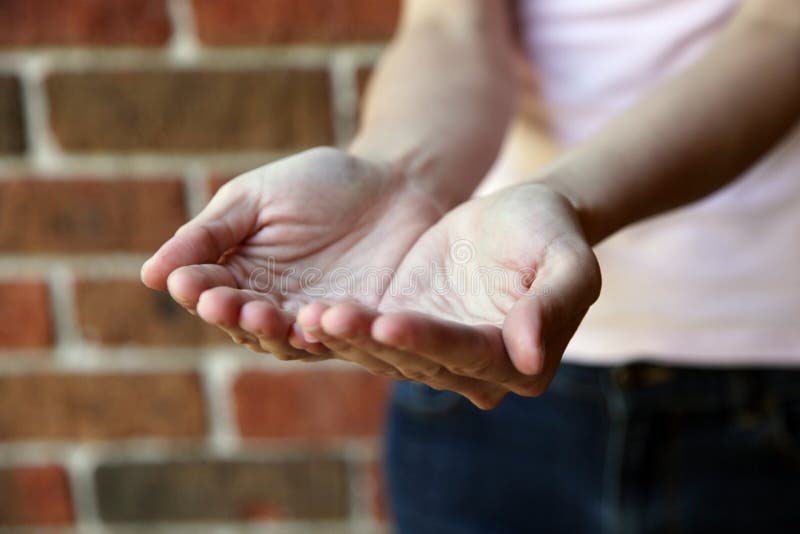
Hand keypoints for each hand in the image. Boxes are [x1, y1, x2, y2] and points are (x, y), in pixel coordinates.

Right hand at [141, 147, 440, 359]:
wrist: (393, 182)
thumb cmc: (320, 185)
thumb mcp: (256, 198)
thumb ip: (210, 233)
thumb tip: (150, 274)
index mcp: (240, 273)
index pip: (205, 289)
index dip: (195, 289)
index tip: (185, 283)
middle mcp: (272, 305)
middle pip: (241, 323)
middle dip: (229, 313)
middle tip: (222, 302)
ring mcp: (314, 320)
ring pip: (283, 340)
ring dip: (269, 331)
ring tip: (261, 314)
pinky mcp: (357, 328)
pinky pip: (337, 339)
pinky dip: (323, 334)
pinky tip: (314, 324)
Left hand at [293, 182, 600, 407]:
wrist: (517, 218)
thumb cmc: (551, 233)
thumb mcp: (570, 262)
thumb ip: (555, 304)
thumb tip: (530, 356)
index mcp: (520, 364)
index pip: (470, 355)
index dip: (430, 340)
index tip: (391, 322)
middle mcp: (474, 372)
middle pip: (419, 361)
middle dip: (372, 341)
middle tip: (329, 318)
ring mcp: (435, 354)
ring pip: (385, 355)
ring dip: (347, 337)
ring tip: (310, 316)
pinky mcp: (404, 332)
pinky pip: (369, 336)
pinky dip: (340, 328)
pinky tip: (307, 314)